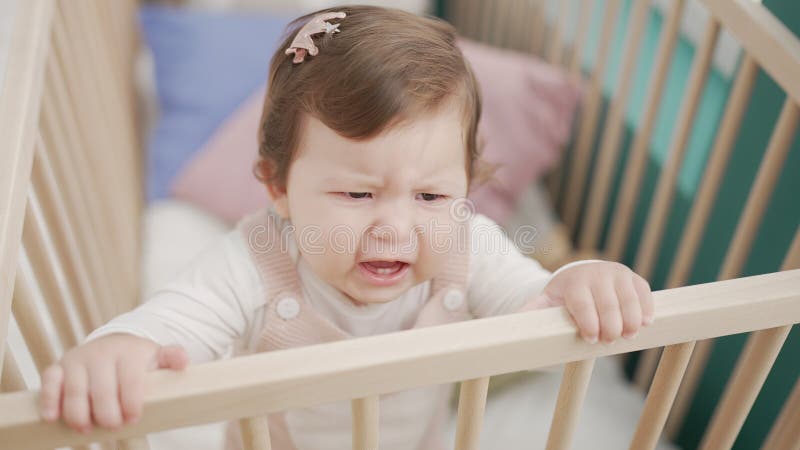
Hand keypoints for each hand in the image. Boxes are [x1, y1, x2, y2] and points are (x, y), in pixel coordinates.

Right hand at [39, 334, 187, 433]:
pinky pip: (49, 381)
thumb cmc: (136, 359)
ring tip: (87, 430)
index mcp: (128, 353)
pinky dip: (49, 399)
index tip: (133, 418)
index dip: (131, 402)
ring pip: (74, 389)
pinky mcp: (59, 367)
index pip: (130, 379)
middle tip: (113, 427)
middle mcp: (101, 354)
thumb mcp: (157, 357)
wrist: (114, 344)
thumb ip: (171, 358)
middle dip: (106, 412)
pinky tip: (53, 417)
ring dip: (78, 413)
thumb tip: (183, 361)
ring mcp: (78, 360)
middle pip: (101, 388)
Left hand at [533, 261, 653, 343]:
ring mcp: (617, 275)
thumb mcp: (546, 303)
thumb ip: (532, 313)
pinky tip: (646, 323)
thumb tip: (509, 326)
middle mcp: (597, 274)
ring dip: (631, 320)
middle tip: (608, 341)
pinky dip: (647, 308)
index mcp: (574, 282)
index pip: (583, 303)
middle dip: (611, 325)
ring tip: (628, 335)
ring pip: (629, 299)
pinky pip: (645, 293)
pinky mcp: (634, 279)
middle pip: (609, 304)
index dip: (587, 322)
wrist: (582, 276)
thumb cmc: (563, 297)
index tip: (589, 338)